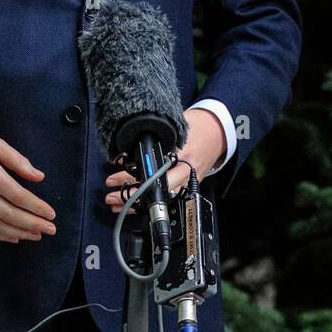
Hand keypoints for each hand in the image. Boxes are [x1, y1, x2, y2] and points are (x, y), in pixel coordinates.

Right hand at [0, 119, 56, 242]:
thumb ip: (16, 159)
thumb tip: (38, 177)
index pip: (17, 195)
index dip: (36, 207)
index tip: (50, 214)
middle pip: (8, 214)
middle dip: (32, 224)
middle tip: (50, 229)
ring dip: (17, 233)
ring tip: (35, 236)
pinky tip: (11, 237)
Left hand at [103, 107, 225, 213]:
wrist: (219, 131)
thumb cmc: (197, 124)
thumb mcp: (176, 124)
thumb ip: (157, 134)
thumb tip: (129, 143)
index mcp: (182, 151)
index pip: (154, 167)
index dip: (134, 174)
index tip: (117, 174)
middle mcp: (186, 169)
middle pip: (156, 186)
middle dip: (132, 191)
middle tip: (112, 191)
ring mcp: (189, 179)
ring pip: (161, 197)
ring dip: (137, 202)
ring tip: (115, 202)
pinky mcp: (190, 185)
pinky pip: (168, 197)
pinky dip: (150, 204)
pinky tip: (134, 207)